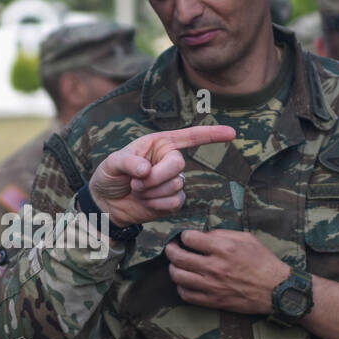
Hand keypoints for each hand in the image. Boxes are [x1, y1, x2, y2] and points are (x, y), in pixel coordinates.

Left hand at [88, 125, 234, 226]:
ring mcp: (172, 181)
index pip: (189, 137)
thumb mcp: (112, 163)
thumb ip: (128, 162)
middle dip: (157, 176)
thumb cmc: (109, 176)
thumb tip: (146, 169)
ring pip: (176, 185)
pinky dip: (158, 204)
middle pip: (178, 165)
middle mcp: (168, 160)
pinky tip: (146, 202)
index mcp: (158, 144)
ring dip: (153, 191)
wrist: (106, 204)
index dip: (211, 134)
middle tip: (137, 183)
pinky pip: (175, 201)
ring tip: (137, 191)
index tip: (231, 133)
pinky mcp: (172, 201)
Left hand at [164, 228, 290, 311]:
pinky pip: (186, 295)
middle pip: (178, 257)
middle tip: (172, 248)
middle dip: (170, 249)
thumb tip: (202, 235)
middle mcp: (215, 266)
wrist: (277, 290)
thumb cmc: (263, 262)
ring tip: (177, 265)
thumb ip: (222, 234)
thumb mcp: (247, 239)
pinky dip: (181, 287)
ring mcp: (212, 285)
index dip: (184, 235)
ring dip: (173, 268)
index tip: (185, 237)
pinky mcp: (213, 301)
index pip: (189, 238)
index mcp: (224, 248)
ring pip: (177, 276)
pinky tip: (186, 282)